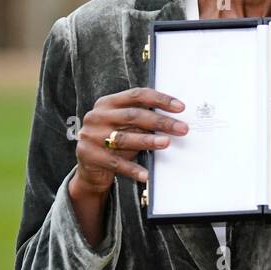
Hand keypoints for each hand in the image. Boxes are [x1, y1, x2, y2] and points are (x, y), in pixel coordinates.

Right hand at [73, 86, 188, 197]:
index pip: (137, 95)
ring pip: (124, 138)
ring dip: (148, 141)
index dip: (160, 100)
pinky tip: (146, 174)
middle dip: (160, 122)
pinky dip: (133, 169)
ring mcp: (91, 136)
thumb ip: (143, 120)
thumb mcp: (126, 127)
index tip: (180, 107)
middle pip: (133, 115)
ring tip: (166, 143)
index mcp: (107, 103)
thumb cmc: (115, 142)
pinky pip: (115, 163)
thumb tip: (174, 120)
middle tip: (181, 128)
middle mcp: (97, 116)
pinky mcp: (89, 155)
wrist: (90, 168)